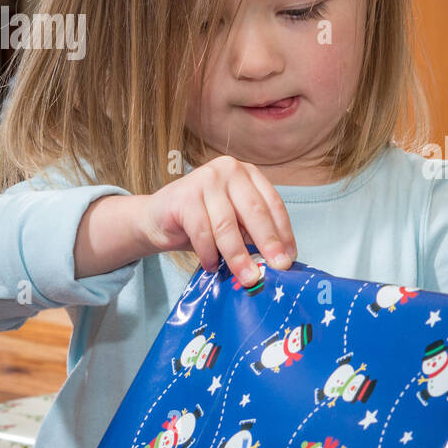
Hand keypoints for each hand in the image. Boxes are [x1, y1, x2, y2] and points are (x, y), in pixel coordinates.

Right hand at [140, 156, 296, 284]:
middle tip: (278, 268)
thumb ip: (253, 233)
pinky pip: (202, 232)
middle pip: (255, 211)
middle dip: (268, 243)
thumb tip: (278, 260)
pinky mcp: (184, 196)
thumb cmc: (201, 222)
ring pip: (227, 225)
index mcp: (248, 175)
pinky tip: (212, 266)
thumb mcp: (234, 224)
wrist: (157, 218)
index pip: (273, 204)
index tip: (290, 258)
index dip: (284, 232)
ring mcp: (205, 179)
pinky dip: (209, 253)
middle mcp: (229, 170)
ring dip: (239, 256)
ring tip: (247, 278)